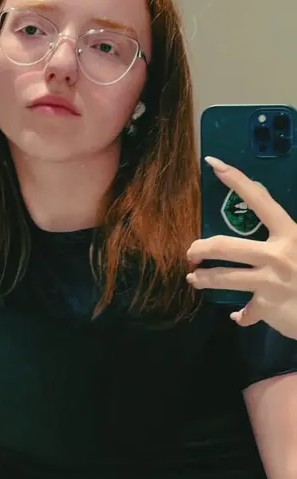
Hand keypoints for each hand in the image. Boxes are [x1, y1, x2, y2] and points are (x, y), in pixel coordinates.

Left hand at [186, 156, 296, 339]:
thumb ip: (282, 229)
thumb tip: (258, 198)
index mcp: (289, 233)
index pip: (259, 200)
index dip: (236, 180)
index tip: (213, 164)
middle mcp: (277, 255)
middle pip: (226, 246)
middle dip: (200, 248)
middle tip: (191, 252)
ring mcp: (271, 282)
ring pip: (224, 278)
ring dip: (203, 278)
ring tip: (194, 278)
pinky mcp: (268, 307)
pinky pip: (246, 312)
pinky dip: (241, 315)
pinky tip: (237, 315)